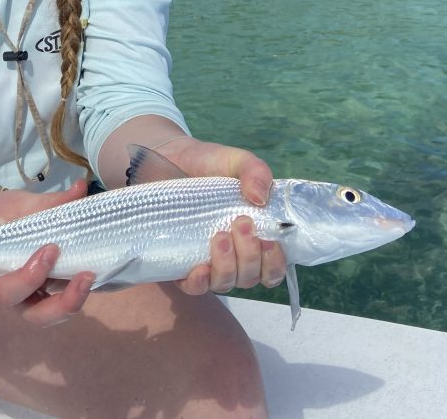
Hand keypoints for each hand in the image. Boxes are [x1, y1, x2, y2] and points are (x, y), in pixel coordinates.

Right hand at [0, 181, 95, 326]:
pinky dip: (78, 293)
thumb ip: (50, 202)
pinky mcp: (49, 292)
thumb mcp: (19, 205)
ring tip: (91, 277)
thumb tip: (81, 186)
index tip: (51, 248)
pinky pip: (62, 301)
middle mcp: (15, 293)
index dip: (30, 276)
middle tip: (85, 276)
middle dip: (61, 303)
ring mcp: (33, 296)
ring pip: (50, 316)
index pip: (8, 289)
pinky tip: (95, 273)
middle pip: (34, 315)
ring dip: (73, 303)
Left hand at [154, 138, 286, 294]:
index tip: (269, 242)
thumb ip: (256, 172)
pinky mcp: (181, 264)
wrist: (171, 159)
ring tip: (219, 236)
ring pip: (225, 283)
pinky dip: (199, 283)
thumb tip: (260, 199)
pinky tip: (199, 268)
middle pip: (251, 277)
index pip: (273, 268)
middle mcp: (235, 256)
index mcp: (255, 237)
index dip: (275, 264)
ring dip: (227, 266)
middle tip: (241, 223)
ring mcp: (208, 262)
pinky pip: (193, 287)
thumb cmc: (210, 164)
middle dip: (250, 255)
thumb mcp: (237, 161)